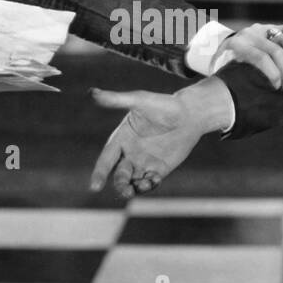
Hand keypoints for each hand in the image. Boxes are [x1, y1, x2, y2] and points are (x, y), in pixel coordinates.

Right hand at [89, 79, 232, 197]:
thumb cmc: (163, 104)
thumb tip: (92, 93)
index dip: (100, 173)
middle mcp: (130, 153)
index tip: (95, 187)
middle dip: (120, 184)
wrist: (190, 114)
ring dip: (133, 188)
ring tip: (140, 187)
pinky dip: (149, 185)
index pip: (106, 158)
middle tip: (126, 190)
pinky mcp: (159, 169)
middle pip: (119, 175)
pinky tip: (153, 181)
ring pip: (133, 182)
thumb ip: (116, 100)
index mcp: (121, 138)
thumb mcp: (139, 100)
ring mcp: (144, 162)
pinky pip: (150, 182)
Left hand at [214, 23, 282, 89]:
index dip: (273, 74)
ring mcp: (263, 28)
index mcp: (237, 44)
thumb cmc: (227, 67)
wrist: (225, 50)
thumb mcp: (227, 73)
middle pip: (277, 51)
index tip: (276, 87)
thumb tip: (246, 95)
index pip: (261, 58)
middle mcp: (250, 33)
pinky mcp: (272, 26)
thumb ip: (235, 78)